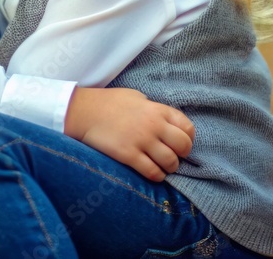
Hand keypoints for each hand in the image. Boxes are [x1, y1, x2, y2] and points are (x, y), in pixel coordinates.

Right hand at [64, 87, 194, 181]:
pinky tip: (152, 173)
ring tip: (162, 166)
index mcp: (157, 109)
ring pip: (170, 162)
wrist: (84, 111)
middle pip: (183, 146)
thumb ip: (153, 108)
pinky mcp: (128, 155)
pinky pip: (152, 172)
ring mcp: (141, 140)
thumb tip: (164, 120)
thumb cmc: (109, 102)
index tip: (180, 144)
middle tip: (172, 156)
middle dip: (181, 154)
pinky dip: (157, 176)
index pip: (187, 128)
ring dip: (169, 168)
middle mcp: (153, 125)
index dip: (188, 139)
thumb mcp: (136, 97)